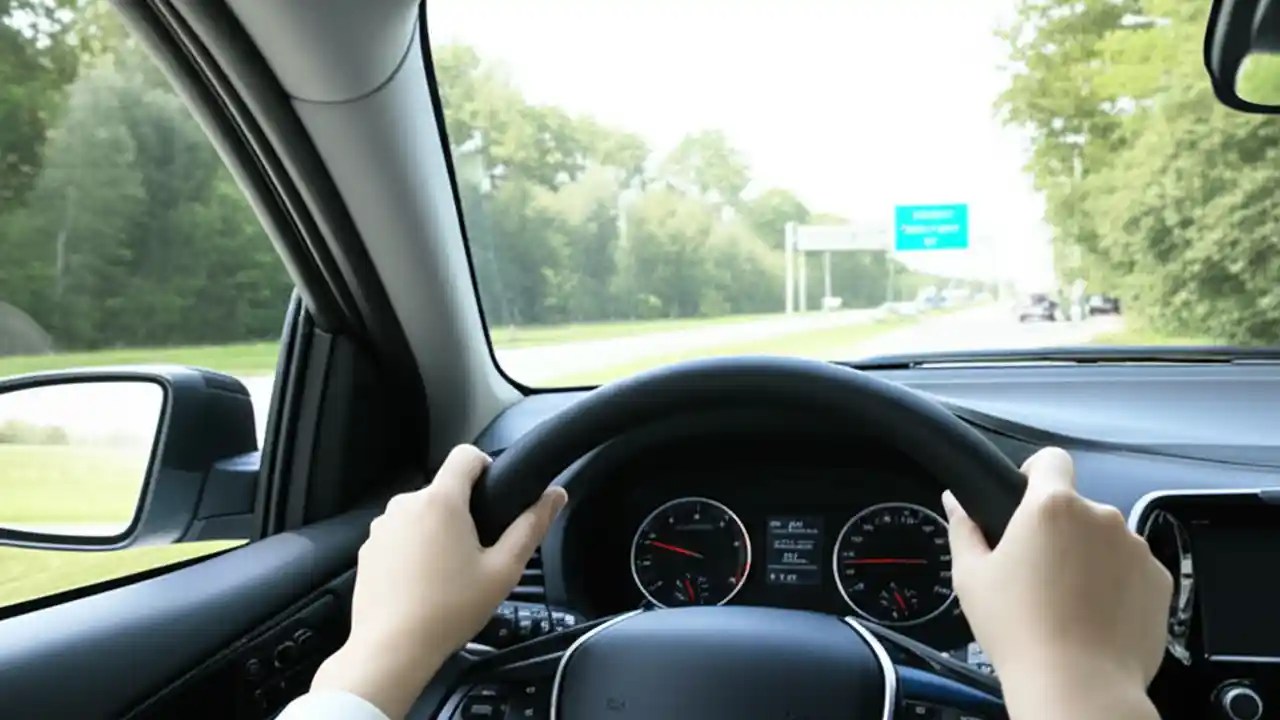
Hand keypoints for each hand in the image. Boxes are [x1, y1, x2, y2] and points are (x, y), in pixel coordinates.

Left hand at [311, 445, 567, 719]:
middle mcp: (405, 504)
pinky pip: (398, 535)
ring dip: (435, 530)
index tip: (494, 496)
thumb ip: (532, 526)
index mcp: (441, 501)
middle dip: (462, 511)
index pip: (466, 455)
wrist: (391, 649)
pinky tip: (421, 583)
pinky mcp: (368, 549)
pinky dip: (411, 549)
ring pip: (419, 513)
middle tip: (477, 552)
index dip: (486, 466)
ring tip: (447, 572)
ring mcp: (382, 526)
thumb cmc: (450, 609)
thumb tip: (555, 495)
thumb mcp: (503, 570)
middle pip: (443, 490)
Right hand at [944, 447, 1170, 719]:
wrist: (1078, 685)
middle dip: (1060, 530)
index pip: (1051, 459)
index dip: (1036, 473)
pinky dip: (1117, 584)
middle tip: (1037, 571)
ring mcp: (1135, 548)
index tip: (1025, 499)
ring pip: (1106, 539)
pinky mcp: (1159, 580)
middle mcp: (1101, 516)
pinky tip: (1095, 615)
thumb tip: (956, 501)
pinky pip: (1132, 569)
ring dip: (1090, 557)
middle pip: (1077, 508)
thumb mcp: (971, 577)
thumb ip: (964, 528)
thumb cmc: (1018, 629)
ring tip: (1068, 600)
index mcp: (1051, 506)